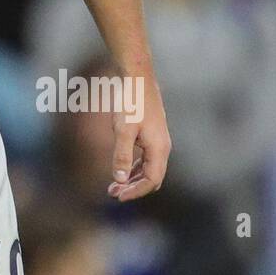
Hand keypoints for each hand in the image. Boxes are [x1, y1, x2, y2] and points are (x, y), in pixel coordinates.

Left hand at [108, 78, 170, 201]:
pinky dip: (134, 168)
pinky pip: (146, 159)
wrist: (138, 78)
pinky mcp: (152, 135)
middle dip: (133, 188)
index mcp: (159, 149)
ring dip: (132, 179)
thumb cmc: (131, 102)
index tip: (118, 196)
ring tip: (114, 185)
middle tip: (112, 192)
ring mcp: (158, 141)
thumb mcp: (123, 130)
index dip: (135, 192)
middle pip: (152, 178)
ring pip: (148, 169)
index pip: (151, 181)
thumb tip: (119, 180)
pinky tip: (122, 170)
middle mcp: (162, 147)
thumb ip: (121, 155)